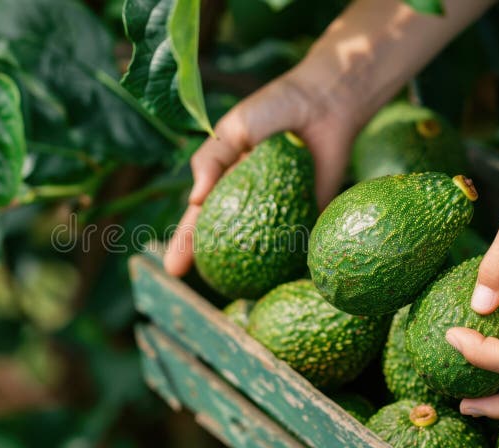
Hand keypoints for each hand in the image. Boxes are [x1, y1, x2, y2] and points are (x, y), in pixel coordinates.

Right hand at [162, 58, 360, 276]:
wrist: (325, 102)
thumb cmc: (274, 107)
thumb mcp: (233, 129)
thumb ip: (210, 159)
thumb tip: (195, 201)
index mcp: (226, 180)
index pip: (199, 218)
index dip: (185, 244)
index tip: (173, 270)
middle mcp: (249, 199)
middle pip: (225, 239)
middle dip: (211, 265)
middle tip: (200, 289)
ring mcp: (279, 208)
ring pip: (260, 246)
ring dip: (250, 270)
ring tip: (240, 295)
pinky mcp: (311, 210)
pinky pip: (297, 239)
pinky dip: (290, 259)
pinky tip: (282, 282)